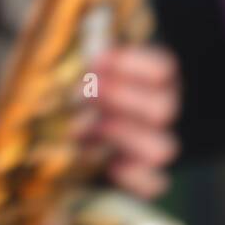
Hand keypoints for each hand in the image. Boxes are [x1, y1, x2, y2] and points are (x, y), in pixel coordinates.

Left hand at [83, 45, 180, 199]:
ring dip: (120, 137)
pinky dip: (132, 176)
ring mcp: (153, 149)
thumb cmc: (68, 98)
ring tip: (80, 131)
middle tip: (84, 94)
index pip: (164, 69)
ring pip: (163, 148)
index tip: (96, 62)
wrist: (61, 144)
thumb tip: (82, 40)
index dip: (133, 65)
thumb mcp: (72, 73)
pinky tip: (106, 165)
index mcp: (151, 82)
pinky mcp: (142, 181)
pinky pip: (155, 184)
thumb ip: (79, 57)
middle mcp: (158, 115)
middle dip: (121, 99)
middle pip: (163, 108)